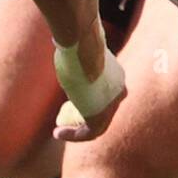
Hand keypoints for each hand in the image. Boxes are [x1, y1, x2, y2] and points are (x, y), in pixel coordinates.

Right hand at [51, 24, 126, 141]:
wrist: (82, 43)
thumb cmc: (77, 42)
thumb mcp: (80, 52)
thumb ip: (79, 56)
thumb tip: (66, 43)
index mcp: (116, 76)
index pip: (106, 96)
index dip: (88, 104)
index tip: (70, 106)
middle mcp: (118, 90)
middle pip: (103, 113)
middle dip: (83, 120)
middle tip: (65, 122)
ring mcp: (112, 104)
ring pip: (97, 126)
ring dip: (77, 132)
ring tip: (59, 132)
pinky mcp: (101, 115)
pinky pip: (88, 132)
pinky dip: (73, 135)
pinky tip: (58, 133)